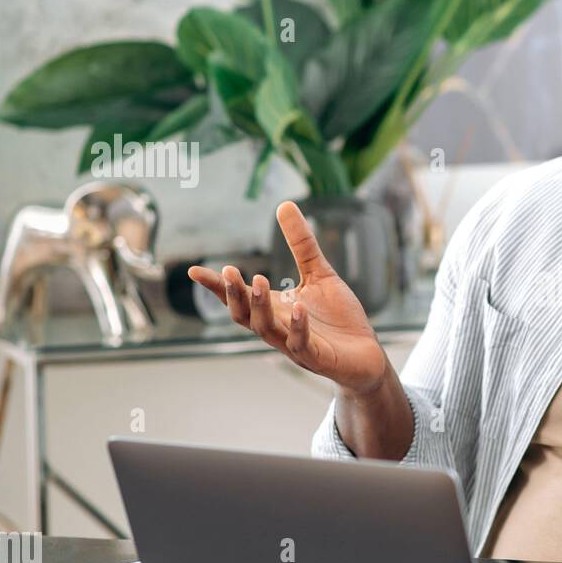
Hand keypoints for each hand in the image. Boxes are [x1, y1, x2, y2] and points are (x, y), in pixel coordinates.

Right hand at [188, 202, 388, 394]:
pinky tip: (299, 308)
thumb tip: (284, 204)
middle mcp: (279, 329)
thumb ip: (301, 244)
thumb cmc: (339, 319)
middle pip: (244, 316)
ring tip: (259, 281)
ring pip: (268, 330)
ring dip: (260, 307)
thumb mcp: (319, 274)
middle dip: (235, 294)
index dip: (217, 287)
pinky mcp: (318, 358)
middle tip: (229, 270)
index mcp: (274, 310)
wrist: (367, 356)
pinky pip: (302, 345)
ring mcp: (296, 346)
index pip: (238, 299)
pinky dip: (298, 327)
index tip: (194, 271)